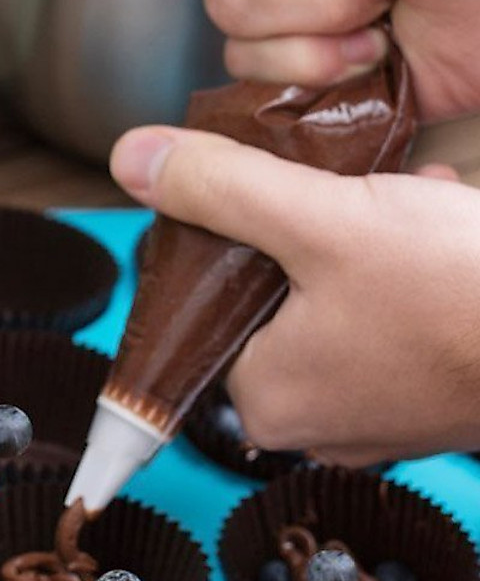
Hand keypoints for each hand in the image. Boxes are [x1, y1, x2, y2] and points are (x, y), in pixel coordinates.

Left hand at [112, 125, 479, 464]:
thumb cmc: (464, 296)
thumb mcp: (323, 220)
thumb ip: (223, 188)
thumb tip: (133, 160)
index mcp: (263, 395)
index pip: (199, 305)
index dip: (222, 236)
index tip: (258, 193)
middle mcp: (311, 421)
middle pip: (267, 298)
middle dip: (301, 231)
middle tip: (333, 186)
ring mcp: (375, 414)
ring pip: (332, 300)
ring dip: (356, 239)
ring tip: (395, 196)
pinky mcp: (428, 394)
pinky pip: (386, 318)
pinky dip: (400, 267)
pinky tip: (433, 219)